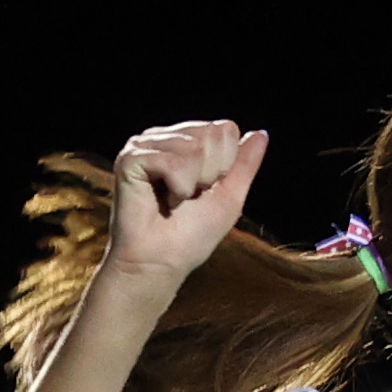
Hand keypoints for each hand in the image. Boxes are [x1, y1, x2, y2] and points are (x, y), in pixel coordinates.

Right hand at [106, 120, 269, 286]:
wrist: (162, 262)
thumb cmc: (192, 235)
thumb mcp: (230, 196)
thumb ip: (245, 164)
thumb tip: (261, 133)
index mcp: (186, 141)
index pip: (226, 129)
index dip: (226, 166)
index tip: (205, 190)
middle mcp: (164, 137)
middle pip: (213, 132)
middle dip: (210, 173)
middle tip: (188, 197)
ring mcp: (144, 145)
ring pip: (194, 147)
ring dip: (192, 184)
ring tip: (173, 199)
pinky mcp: (130, 158)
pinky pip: (172, 161)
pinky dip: (176, 187)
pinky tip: (160, 199)